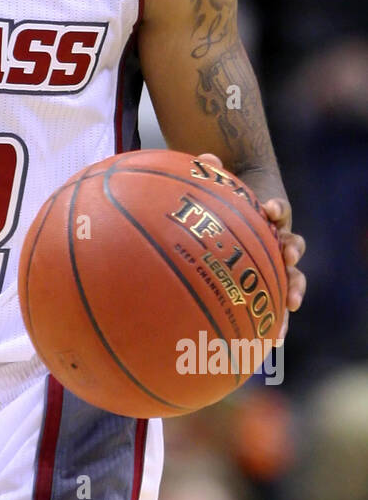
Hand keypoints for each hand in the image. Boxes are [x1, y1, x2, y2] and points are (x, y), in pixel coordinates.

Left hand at [195, 153, 305, 340]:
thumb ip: (211, 172)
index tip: (271, 209)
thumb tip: (205, 159)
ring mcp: (274, 266)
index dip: (277, 209)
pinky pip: (276, 307)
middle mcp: (276, 242)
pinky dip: (277, 322)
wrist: (233, 226)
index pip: (279, 212)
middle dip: (292, 251)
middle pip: (292, 247)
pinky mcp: (268, 288)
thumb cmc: (224, 207)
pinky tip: (273, 340)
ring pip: (292, 278)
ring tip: (291, 304)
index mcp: (267, 219)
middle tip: (288, 256)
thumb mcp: (217, 190)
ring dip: (294, 288)